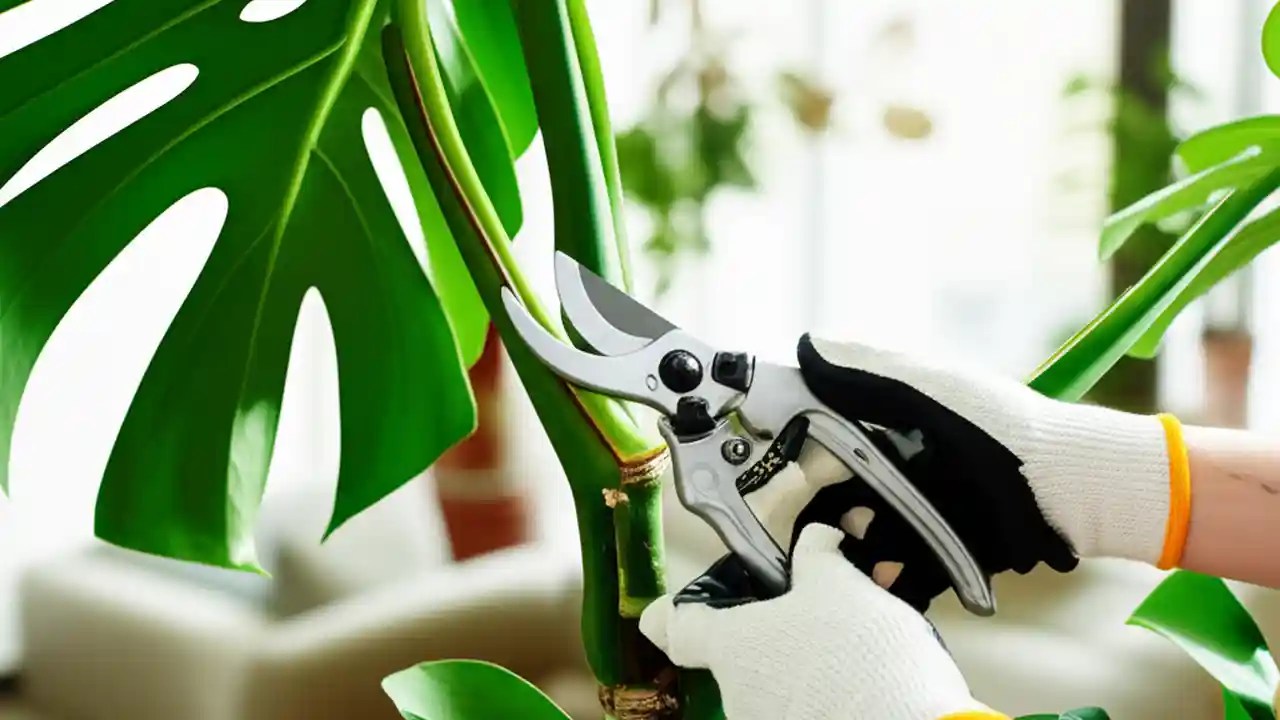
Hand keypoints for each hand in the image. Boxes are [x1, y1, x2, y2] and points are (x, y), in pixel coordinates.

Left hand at [641, 524, 1004, 719]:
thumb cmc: (861, 653)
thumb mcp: (840, 584)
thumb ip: (817, 557)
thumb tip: (815, 541)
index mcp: (732, 644)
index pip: (675, 626)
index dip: (674, 611)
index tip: (681, 605)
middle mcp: (737, 693)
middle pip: (742, 652)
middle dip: (781, 631)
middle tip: (828, 610)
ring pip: (780, 682)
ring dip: (813, 660)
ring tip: (867, 642)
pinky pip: (809, 707)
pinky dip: (834, 691)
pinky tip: (876, 675)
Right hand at [783, 334, 1177, 609]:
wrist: (1064, 487)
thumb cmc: (994, 425)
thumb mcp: (926, 388)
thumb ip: (865, 371)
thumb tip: (805, 346)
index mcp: (900, 421)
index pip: (837, 435)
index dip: (809, 453)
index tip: (785, 467)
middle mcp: (910, 465)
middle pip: (849, 493)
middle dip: (833, 510)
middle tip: (824, 523)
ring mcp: (930, 511)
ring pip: (874, 535)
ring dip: (861, 547)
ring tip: (861, 554)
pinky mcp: (950, 551)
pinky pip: (910, 570)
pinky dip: (896, 578)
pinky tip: (887, 578)